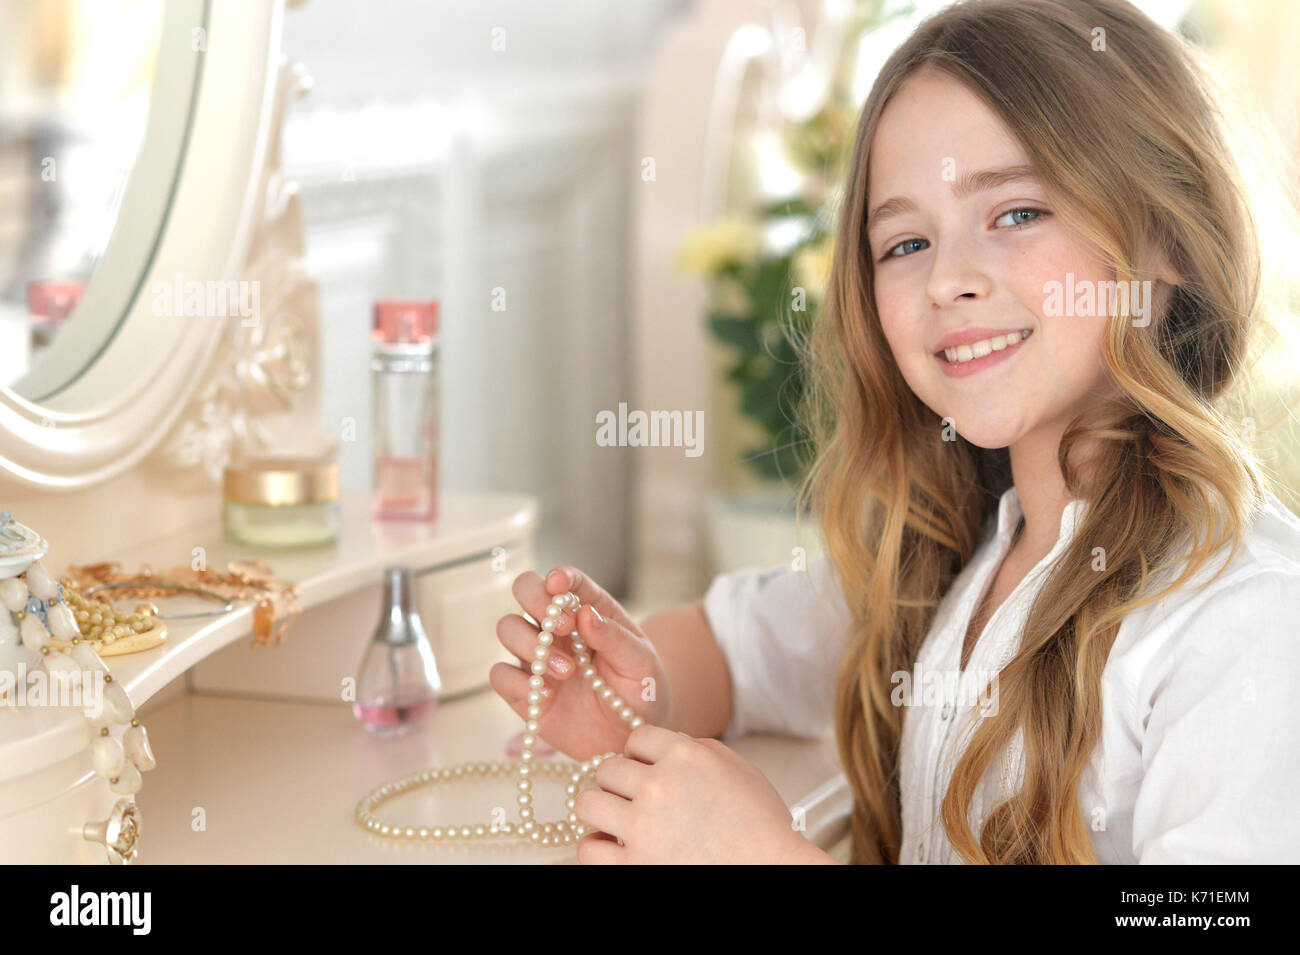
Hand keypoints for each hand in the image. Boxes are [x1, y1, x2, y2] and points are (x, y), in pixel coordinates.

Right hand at [490, 566, 672, 759]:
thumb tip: (586, 614)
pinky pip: (501, 675)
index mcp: (588, 609)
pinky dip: (517, 682)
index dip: (559, 576)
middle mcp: (556, 627)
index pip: (566, 580)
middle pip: (525, 590)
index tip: (558, 585)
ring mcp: (537, 656)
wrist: (630, 736)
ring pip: (508, 628)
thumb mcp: (640, 663)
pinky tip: (547, 695)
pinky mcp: (524, 689)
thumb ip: (616, 638)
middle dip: (535, 600)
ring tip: (566, 671)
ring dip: (530, 643)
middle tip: (564, 628)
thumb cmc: (638, 690)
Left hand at [574, 725, 829, 863]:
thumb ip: (699, 750)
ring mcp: (643, 827)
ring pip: (587, 803)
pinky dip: (597, 847)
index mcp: (686, 756)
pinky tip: (615, 849)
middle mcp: (659, 785)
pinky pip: (588, 849)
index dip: (640, 755)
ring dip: (601, 810)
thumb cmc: (764, 829)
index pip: (637, 739)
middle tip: (632, 798)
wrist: (774, 871)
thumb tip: (664, 747)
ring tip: (617, 821)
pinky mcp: (633, 866)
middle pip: (607, 769)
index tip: (644, 768)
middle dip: (618, 782)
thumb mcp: (740, 771)